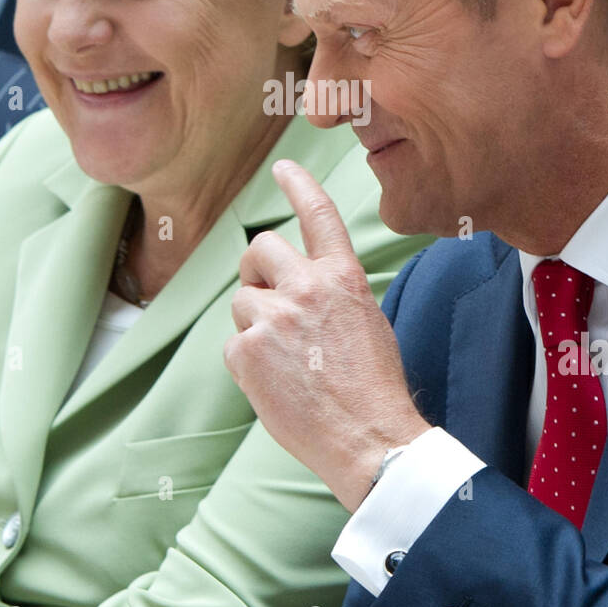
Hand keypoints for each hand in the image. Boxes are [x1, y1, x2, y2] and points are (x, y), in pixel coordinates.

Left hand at [224, 159, 430, 510]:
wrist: (368, 438)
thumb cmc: (373, 386)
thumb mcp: (367, 321)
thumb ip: (333, 293)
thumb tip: (301, 287)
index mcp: (343, 277)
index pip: (318, 214)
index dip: (299, 185)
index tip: (283, 167)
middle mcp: (306, 287)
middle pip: (260, 248)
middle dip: (257, 269)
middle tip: (267, 297)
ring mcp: (273, 317)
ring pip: (243, 299)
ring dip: (254, 322)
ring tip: (284, 358)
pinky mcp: (247, 350)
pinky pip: (234, 342)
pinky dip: (248, 361)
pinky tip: (276, 382)